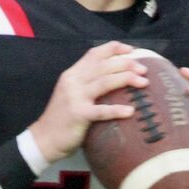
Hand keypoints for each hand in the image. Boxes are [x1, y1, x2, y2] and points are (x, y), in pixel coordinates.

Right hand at [26, 41, 142, 158]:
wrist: (44, 139)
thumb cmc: (63, 118)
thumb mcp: (72, 93)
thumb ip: (87, 83)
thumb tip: (115, 77)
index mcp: (73, 73)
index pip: (95, 53)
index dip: (115, 49)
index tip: (133, 51)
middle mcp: (73, 81)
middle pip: (103, 65)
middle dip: (127, 64)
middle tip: (144, 70)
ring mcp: (75, 97)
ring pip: (104, 82)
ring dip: (126, 79)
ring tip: (144, 82)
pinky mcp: (78, 114)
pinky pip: (101, 111)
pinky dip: (117, 110)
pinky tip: (131, 111)